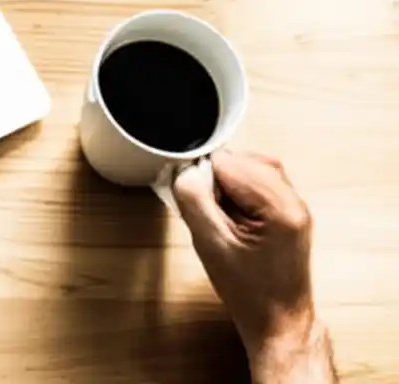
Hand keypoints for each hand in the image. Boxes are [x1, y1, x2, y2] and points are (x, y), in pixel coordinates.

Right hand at [174, 150, 336, 383]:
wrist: (277, 321)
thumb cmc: (247, 291)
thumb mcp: (211, 244)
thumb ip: (195, 200)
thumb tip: (186, 171)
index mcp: (279, 207)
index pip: (230, 163)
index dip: (203, 174)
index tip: (191, 196)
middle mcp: (294, 200)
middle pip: (245, 160)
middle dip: (216, 177)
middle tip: (203, 207)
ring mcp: (295, 206)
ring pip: (254, 169)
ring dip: (228, 183)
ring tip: (217, 212)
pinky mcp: (290, 213)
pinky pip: (261, 184)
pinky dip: (240, 192)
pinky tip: (230, 215)